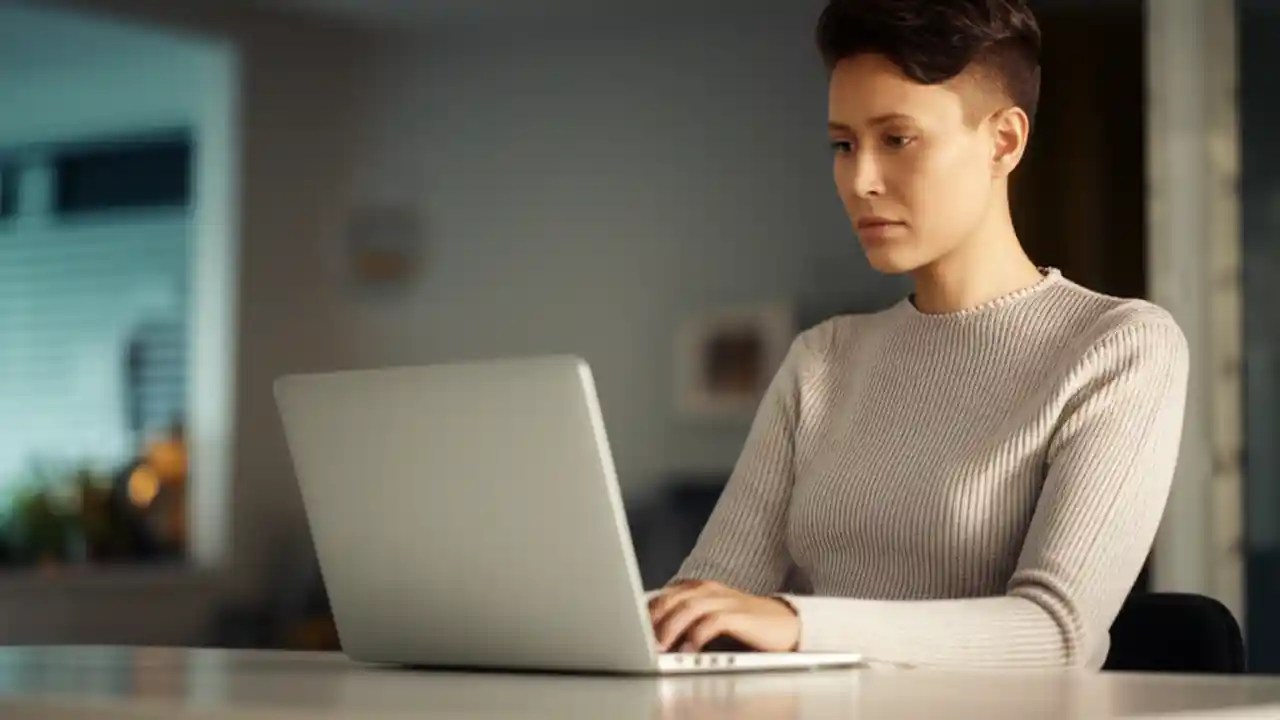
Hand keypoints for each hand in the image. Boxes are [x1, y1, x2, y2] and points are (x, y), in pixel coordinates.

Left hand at [647, 580, 799, 652]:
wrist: (784, 624)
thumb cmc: (744, 624)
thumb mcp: (710, 619)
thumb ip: (685, 621)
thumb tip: (655, 636)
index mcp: (700, 589)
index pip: (665, 595)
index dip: (647, 611)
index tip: (632, 628)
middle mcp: (710, 590)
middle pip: (673, 598)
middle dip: (654, 619)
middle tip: (641, 640)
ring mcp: (726, 600)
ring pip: (689, 607)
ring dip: (671, 628)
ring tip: (660, 646)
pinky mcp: (740, 615)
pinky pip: (713, 622)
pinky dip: (697, 635)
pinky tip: (689, 649)